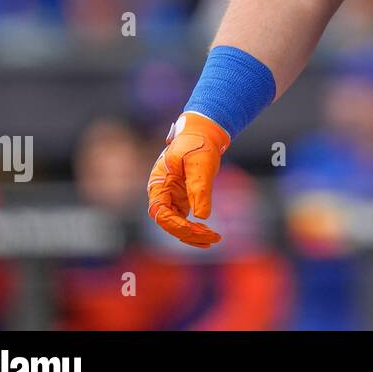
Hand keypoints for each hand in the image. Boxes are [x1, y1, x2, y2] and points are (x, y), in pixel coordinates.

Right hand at [147, 112, 229, 247]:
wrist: (203, 133)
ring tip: (214, 239)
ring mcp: (171, 197)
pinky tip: (208, 233)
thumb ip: (199, 188)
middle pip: (168, 223)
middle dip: (189, 234)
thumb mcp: (200, 164)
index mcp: (158, 184)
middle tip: (213, 238)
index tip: (199, 229)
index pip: (161, 214)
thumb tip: (201, 216)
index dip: (178, 226)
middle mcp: (161, 193)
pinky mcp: (181, 199)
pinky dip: (195, 228)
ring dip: (192, 235)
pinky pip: (184, 220)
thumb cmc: (198, 144)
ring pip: (176, 224)